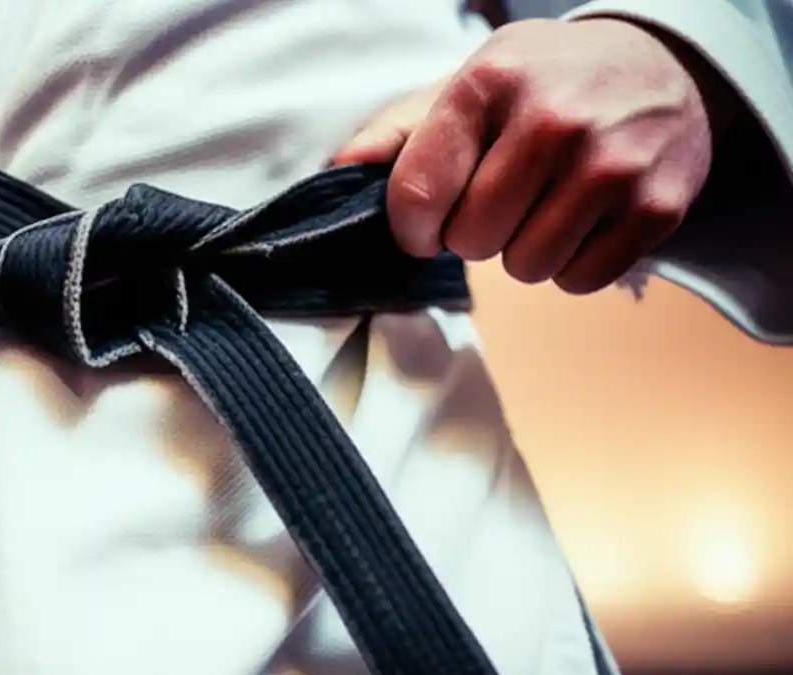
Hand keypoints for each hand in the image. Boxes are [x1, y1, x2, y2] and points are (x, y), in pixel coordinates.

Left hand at [334, 18, 731, 293]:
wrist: (659, 67)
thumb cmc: (541, 85)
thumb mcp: (469, 84)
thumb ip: (399, 131)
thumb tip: (340, 168)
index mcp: (491, 82)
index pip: (419, 196)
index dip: (412, 228)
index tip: (425, 222)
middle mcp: (554, 119)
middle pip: (472, 240)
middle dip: (473, 234)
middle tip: (498, 201)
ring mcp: (613, 163)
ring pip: (525, 267)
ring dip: (522, 252)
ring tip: (542, 206)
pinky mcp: (657, 205)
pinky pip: (579, 280)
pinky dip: (571, 265)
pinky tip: (582, 219)